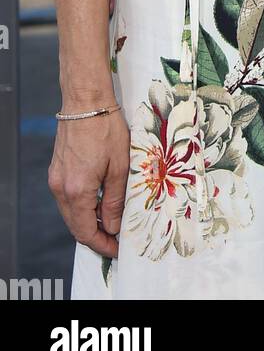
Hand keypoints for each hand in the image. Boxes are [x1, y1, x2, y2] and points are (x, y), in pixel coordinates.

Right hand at [48, 108, 130, 258]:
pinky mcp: (57, 170)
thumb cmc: (106, 129)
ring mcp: (56, 179)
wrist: (85, 101)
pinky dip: (83, 206)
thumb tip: (112, 227)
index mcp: (77, 191)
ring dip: (89, 221)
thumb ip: (114, 200)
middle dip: (96, 236)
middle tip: (117, 239)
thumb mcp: (120, 166)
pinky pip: (68, 198)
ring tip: (111, 221)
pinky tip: (99, 201)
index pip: (86, 232)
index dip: (102, 244)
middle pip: (76, 226)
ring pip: (71, 213)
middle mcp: (61, 188)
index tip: (117, 249)